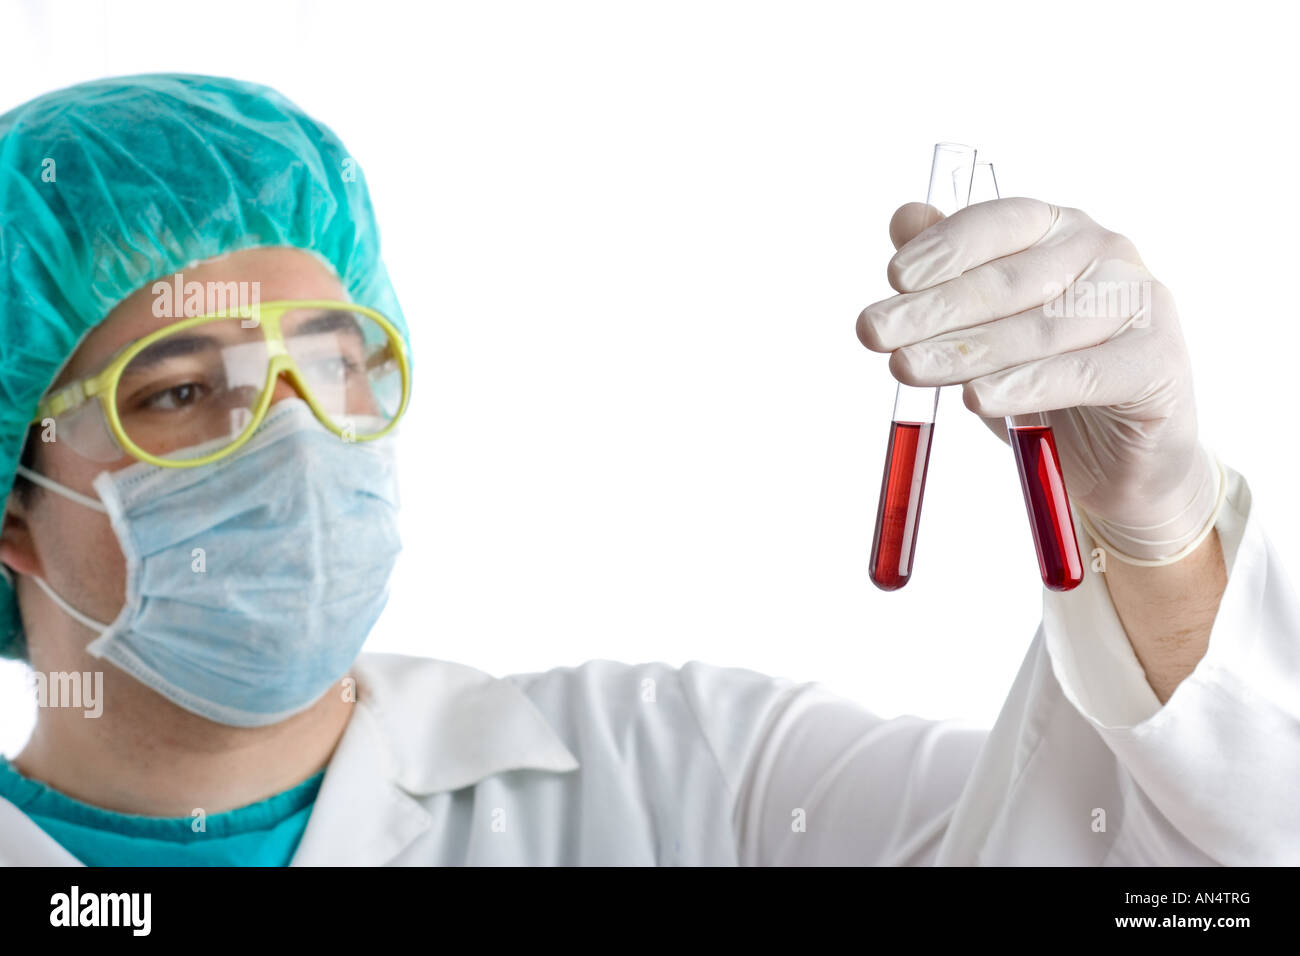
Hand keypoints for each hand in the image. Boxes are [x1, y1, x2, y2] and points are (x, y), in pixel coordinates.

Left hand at [856, 198, 1218, 562]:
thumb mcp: (987, 328)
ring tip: (906, 369)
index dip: (943, 248)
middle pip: (1006, 281)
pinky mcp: (1157, 360)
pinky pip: (1080, 374)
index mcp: (1059, 230)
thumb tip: (903, 217)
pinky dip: (1025, 387)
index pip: (997, 223)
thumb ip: (950, 273)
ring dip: (964, 351)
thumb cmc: (1047, 383)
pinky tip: (977, 399)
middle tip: (874, 333)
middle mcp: (1104, 253)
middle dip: (932, 310)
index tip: (893, 278)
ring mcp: (1139, 302)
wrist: (1122, 460)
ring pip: (1036, 329)